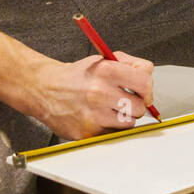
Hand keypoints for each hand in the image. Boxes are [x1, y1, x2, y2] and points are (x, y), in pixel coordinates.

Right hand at [31, 50, 155, 139]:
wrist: (44, 89)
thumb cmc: (77, 76)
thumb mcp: (103, 59)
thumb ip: (130, 64)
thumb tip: (149, 76)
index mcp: (106, 70)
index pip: (145, 82)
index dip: (147, 89)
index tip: (143, 92)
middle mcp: (99, 93)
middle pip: (140, 107)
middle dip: (135, 105)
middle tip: (122, 101)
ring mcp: (93, 114)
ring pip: (129, 123)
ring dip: (123, 118)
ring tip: (108, 109)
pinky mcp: (86, 132)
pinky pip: (113, 134)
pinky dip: (110, 128)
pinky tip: (99, 118)